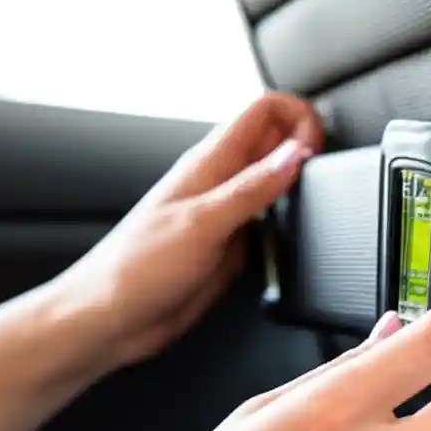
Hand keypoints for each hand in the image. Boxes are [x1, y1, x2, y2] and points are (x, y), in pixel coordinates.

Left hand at [47, 93, 324, 368]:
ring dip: (297, 186)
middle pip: (275, 141)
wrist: (111, 319)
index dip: (298, 117)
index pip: (263, 111)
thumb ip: (252, 189)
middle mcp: (219, 183)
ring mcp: (226, 214)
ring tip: (308, 208)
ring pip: (274, 182)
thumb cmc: (136, 269)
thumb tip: (295, 154)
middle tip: (319, 178)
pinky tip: (287, 242)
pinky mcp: (230, 245)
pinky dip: (286, 226)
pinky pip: (268, 224)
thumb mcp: (202, 224)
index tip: (316, 148)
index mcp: (208, 163)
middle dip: (305, 148)